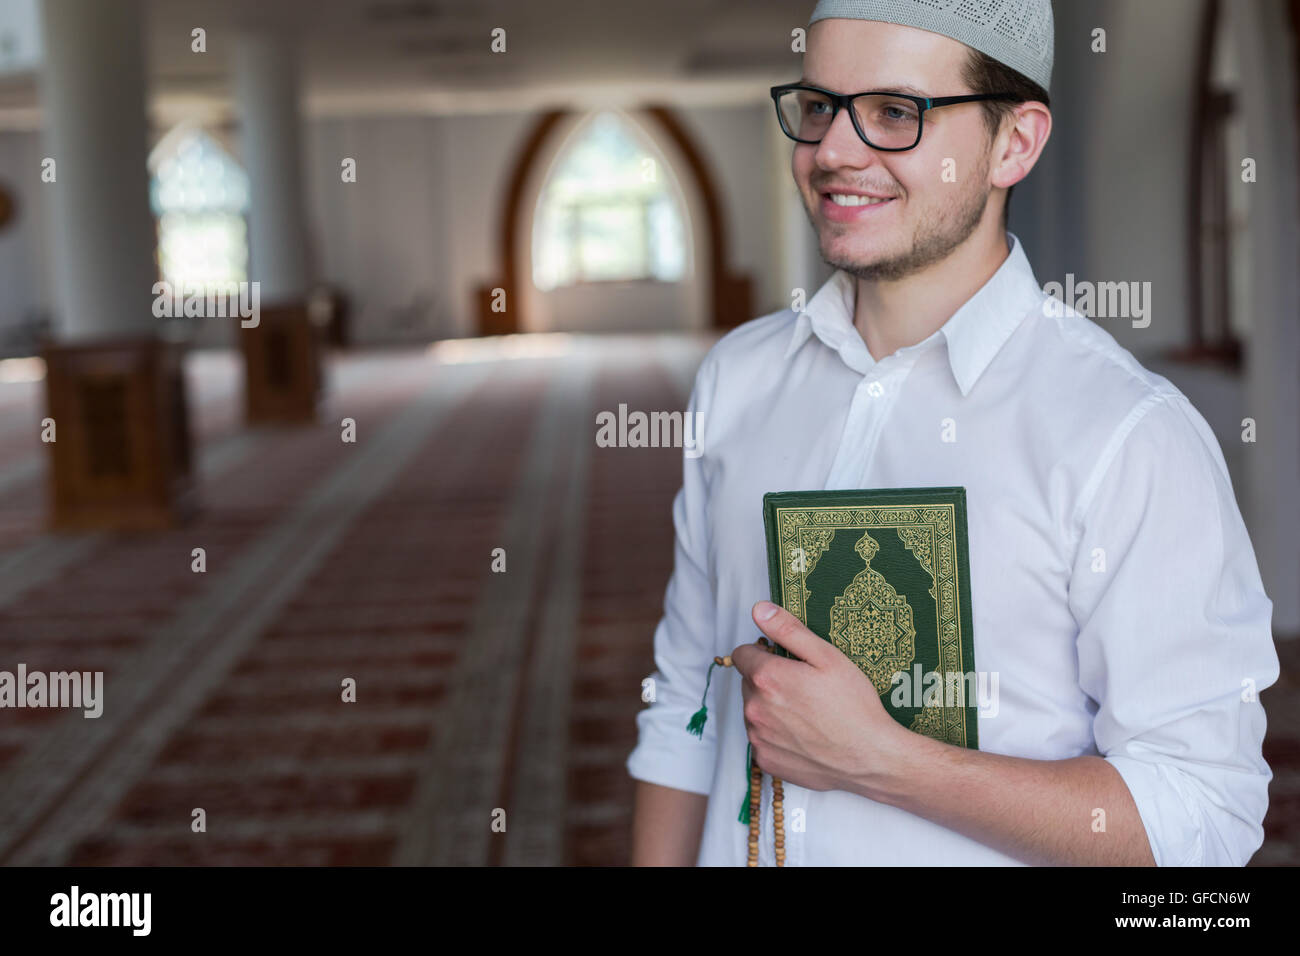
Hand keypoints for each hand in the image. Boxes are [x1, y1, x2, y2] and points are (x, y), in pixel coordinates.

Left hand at [731, 600, 907, 797]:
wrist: (871, 758)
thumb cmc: (854, 706)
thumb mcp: (827, 657)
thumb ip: (788, 630)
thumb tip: (759, 610)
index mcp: (767, 678)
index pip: (742, 654)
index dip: (764, 653)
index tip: (787, 661)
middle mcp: (755, 709)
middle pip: (748, 683)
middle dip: (769, 680)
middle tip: (804, 688)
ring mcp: (759, 738)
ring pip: (755, 711)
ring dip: (771, 708)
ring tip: (807, 713)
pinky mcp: (766, 760)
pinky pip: (762, 739)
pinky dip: (777, 735)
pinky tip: (804, 735)